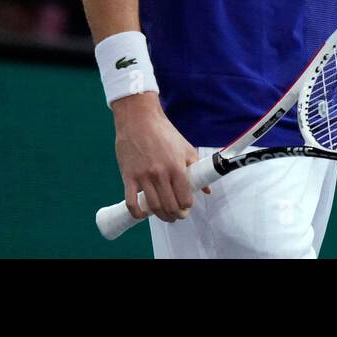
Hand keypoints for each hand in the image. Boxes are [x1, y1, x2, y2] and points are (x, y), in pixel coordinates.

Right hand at [111, 93, 209, 221]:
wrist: (140, 120)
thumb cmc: (164, 133)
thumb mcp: (186, 148)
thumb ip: (197, 169)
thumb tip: (207, 189)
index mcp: (177, 167)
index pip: (185, 198)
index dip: (187, 207)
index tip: (186, 208)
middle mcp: (160, 174)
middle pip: (170, 206)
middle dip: (176, 215)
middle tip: (177, 216)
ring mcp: (143, 177)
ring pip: (153, 207)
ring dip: (160, 216)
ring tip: (165, 216)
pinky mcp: (129, 176)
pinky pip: (131, 202)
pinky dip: (137, 213)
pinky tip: (143, 214)